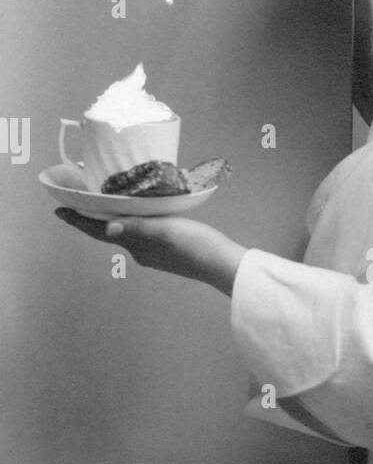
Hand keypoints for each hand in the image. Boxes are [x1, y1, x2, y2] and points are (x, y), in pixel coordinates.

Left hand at [54, 209, 247, 295]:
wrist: (223, 265)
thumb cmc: (195, 245)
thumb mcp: (165, 230)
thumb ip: (137, 228)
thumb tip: (107, 229)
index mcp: (136, 245)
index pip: (100, 232)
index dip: (79, 221)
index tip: (59, 211)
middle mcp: (141, 251)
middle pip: (111, 231)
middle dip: (95, 217)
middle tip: (83, 199)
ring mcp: (155, 253)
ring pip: (128, 232)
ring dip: (117, 219)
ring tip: (111, 201)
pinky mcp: (170, 251)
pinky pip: (144, 233)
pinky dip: (136, 222)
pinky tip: (144, 212)